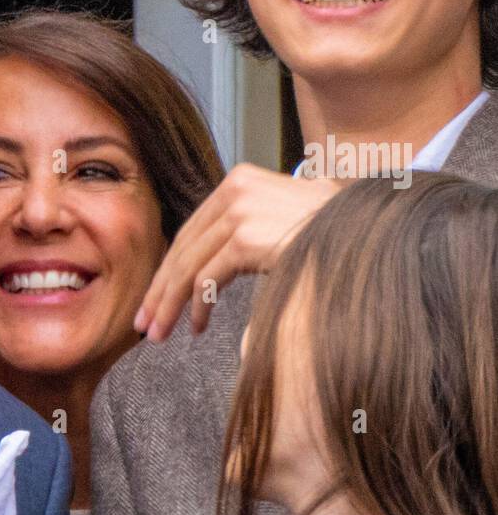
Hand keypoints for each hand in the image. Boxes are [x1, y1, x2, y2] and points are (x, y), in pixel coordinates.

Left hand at [134, 165, 341, 340]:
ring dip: (170, 304)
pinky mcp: (246, 236)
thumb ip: (248, 234)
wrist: (370, 232)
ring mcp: (240, 210)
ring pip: (189, 264)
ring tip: (159, 333)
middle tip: (144, 324)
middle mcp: (236, 188)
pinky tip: (196, 327)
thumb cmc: (335, 233)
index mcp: (240, 181)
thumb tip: (214, 271)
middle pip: (185, 247)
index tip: (155, 299)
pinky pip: (206, 277)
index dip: (170, 268)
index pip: (193, 231)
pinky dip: (197, 305)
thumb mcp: (283, 222)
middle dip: (161, 290)